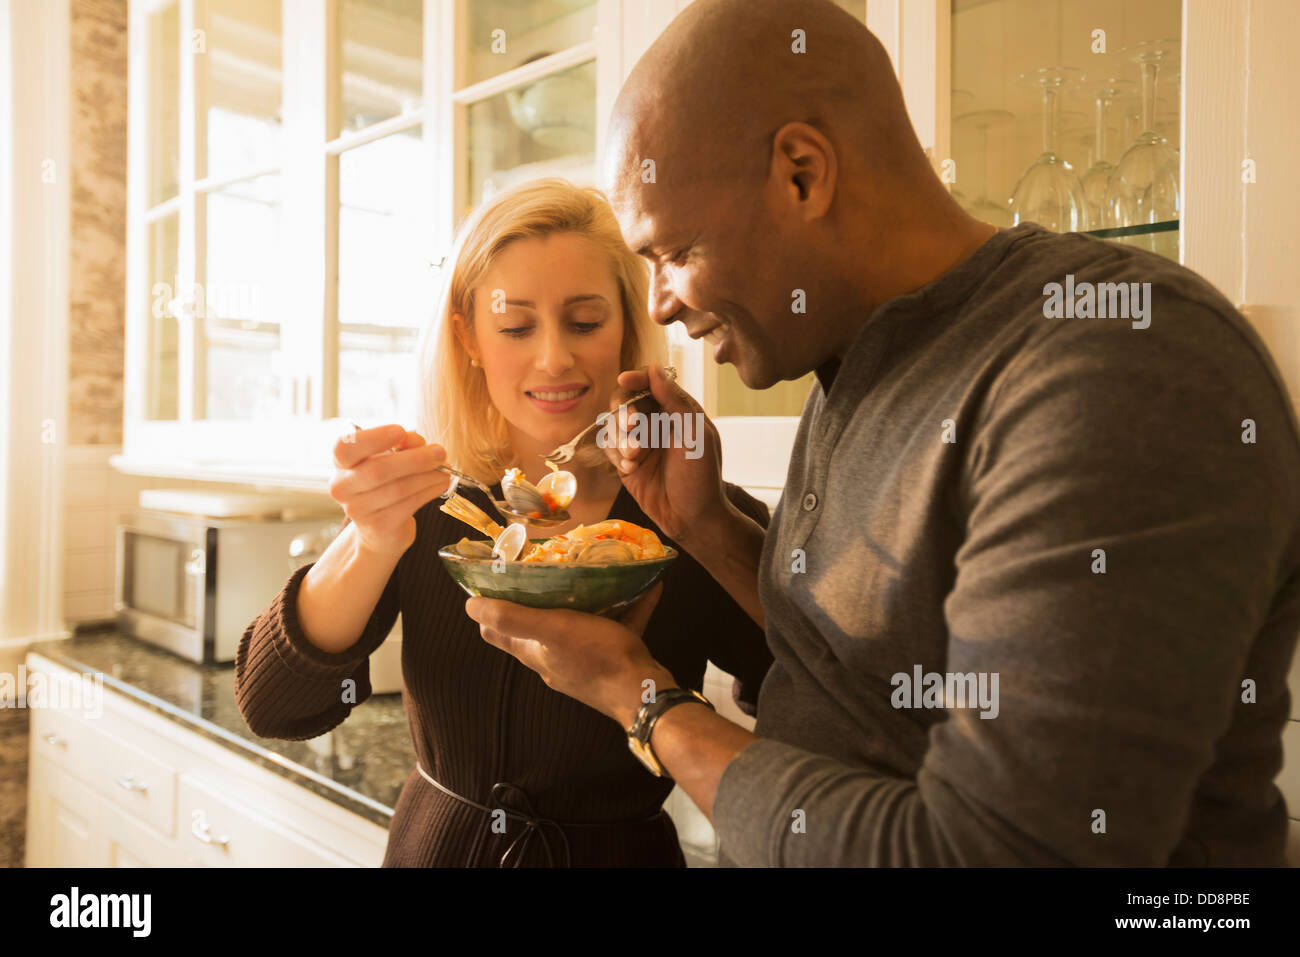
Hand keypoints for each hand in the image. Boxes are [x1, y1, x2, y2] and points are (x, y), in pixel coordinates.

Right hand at [329, 424, 449, 556]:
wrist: (380, 528)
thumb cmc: (386, 482)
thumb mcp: (391, 457)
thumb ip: (402, 444)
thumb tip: (414, 441)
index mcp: (341, 463)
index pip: (345, 447)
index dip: (373, 438)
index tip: (399, 431)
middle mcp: (343, 487)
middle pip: (378, 470)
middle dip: (415, 459)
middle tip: (439, 453)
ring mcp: (358, 510)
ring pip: (399, 488)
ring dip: (428, 476)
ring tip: (444, 470)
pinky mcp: (380, 526)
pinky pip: (409, 504)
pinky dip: (430, 491)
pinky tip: (441, 484)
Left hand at [466, 583, 675, 727]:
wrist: (644, 692)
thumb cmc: (596, 658)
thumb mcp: (552, 630)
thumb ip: (512, 618)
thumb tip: (470, 606)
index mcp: (534, 651)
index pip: (497, 632)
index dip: (490, 607)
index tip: (496, 577)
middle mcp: (553, 658)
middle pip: (536, 625)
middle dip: (537, 597)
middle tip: (547, 565)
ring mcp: (584, 661)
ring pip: (579, 624)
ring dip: (585, 600)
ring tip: (597, 572)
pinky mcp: (613, 659)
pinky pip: (618, 625)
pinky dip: (628, 607)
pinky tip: (647, 587)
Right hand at [602, 362, 728, 547]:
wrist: (692, 518)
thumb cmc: (701, 476)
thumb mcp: (693, 434)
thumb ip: (675, 399)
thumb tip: (655, 368)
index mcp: (678, 410)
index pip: (651, 383)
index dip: (636, 379)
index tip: (625, 381)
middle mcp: (657, 423)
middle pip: (626, 400)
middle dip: (625, 411)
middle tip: (632, 426)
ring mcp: (640, 442)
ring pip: (614, 424)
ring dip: (620, 438)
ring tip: (634, 457)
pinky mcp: (626, 462)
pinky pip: (609, 448)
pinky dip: (616, 455)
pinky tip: (630, 469)